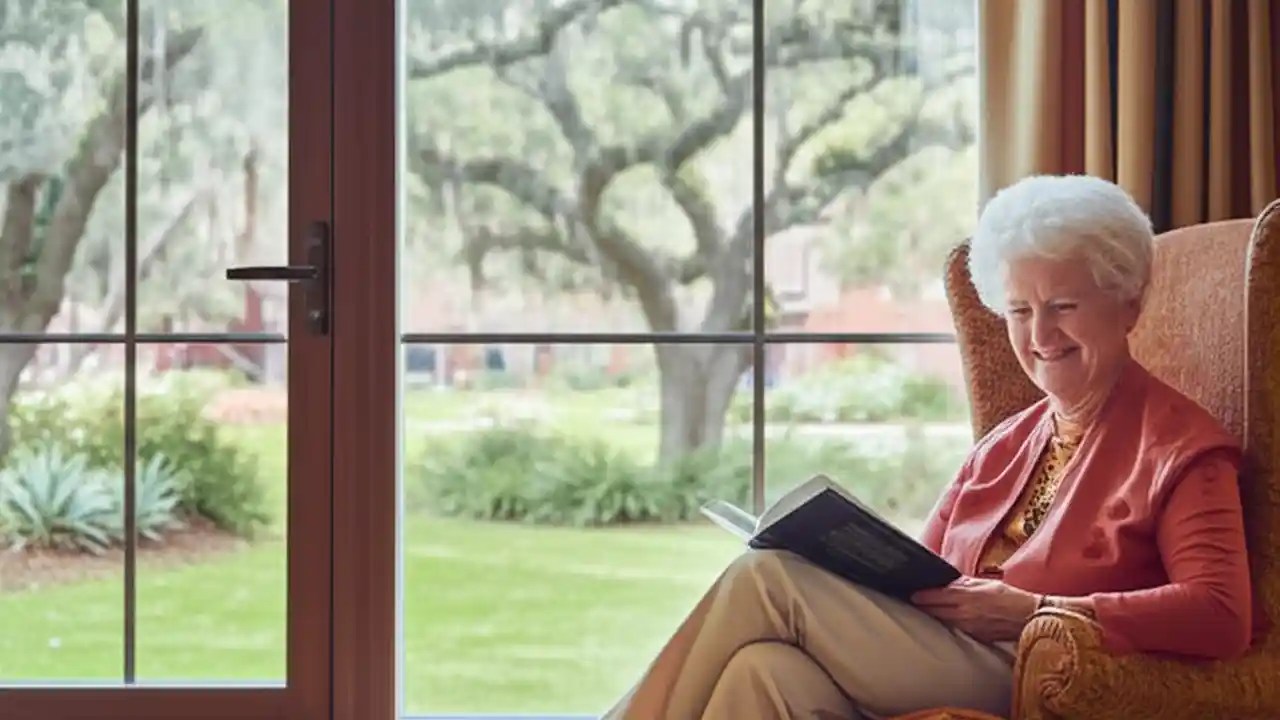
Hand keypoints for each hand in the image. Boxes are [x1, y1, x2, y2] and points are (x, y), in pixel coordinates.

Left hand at [911, 577, 1039, 642]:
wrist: (1027, 617)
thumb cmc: (1007, 596)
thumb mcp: (984, 583)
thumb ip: (963, 582)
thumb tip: (946, 580)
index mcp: (965, 594)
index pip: (934, 596)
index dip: (920, 595)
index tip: (911, 593)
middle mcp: (963, 611)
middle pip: (933, 610)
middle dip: (922, 606)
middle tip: (913, 601)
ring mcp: (967, 626)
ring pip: (942, 621)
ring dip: (933, 616)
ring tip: (925, 610)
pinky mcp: (974, 636)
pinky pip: (955, 629)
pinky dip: (947, 624)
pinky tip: (944, 620)